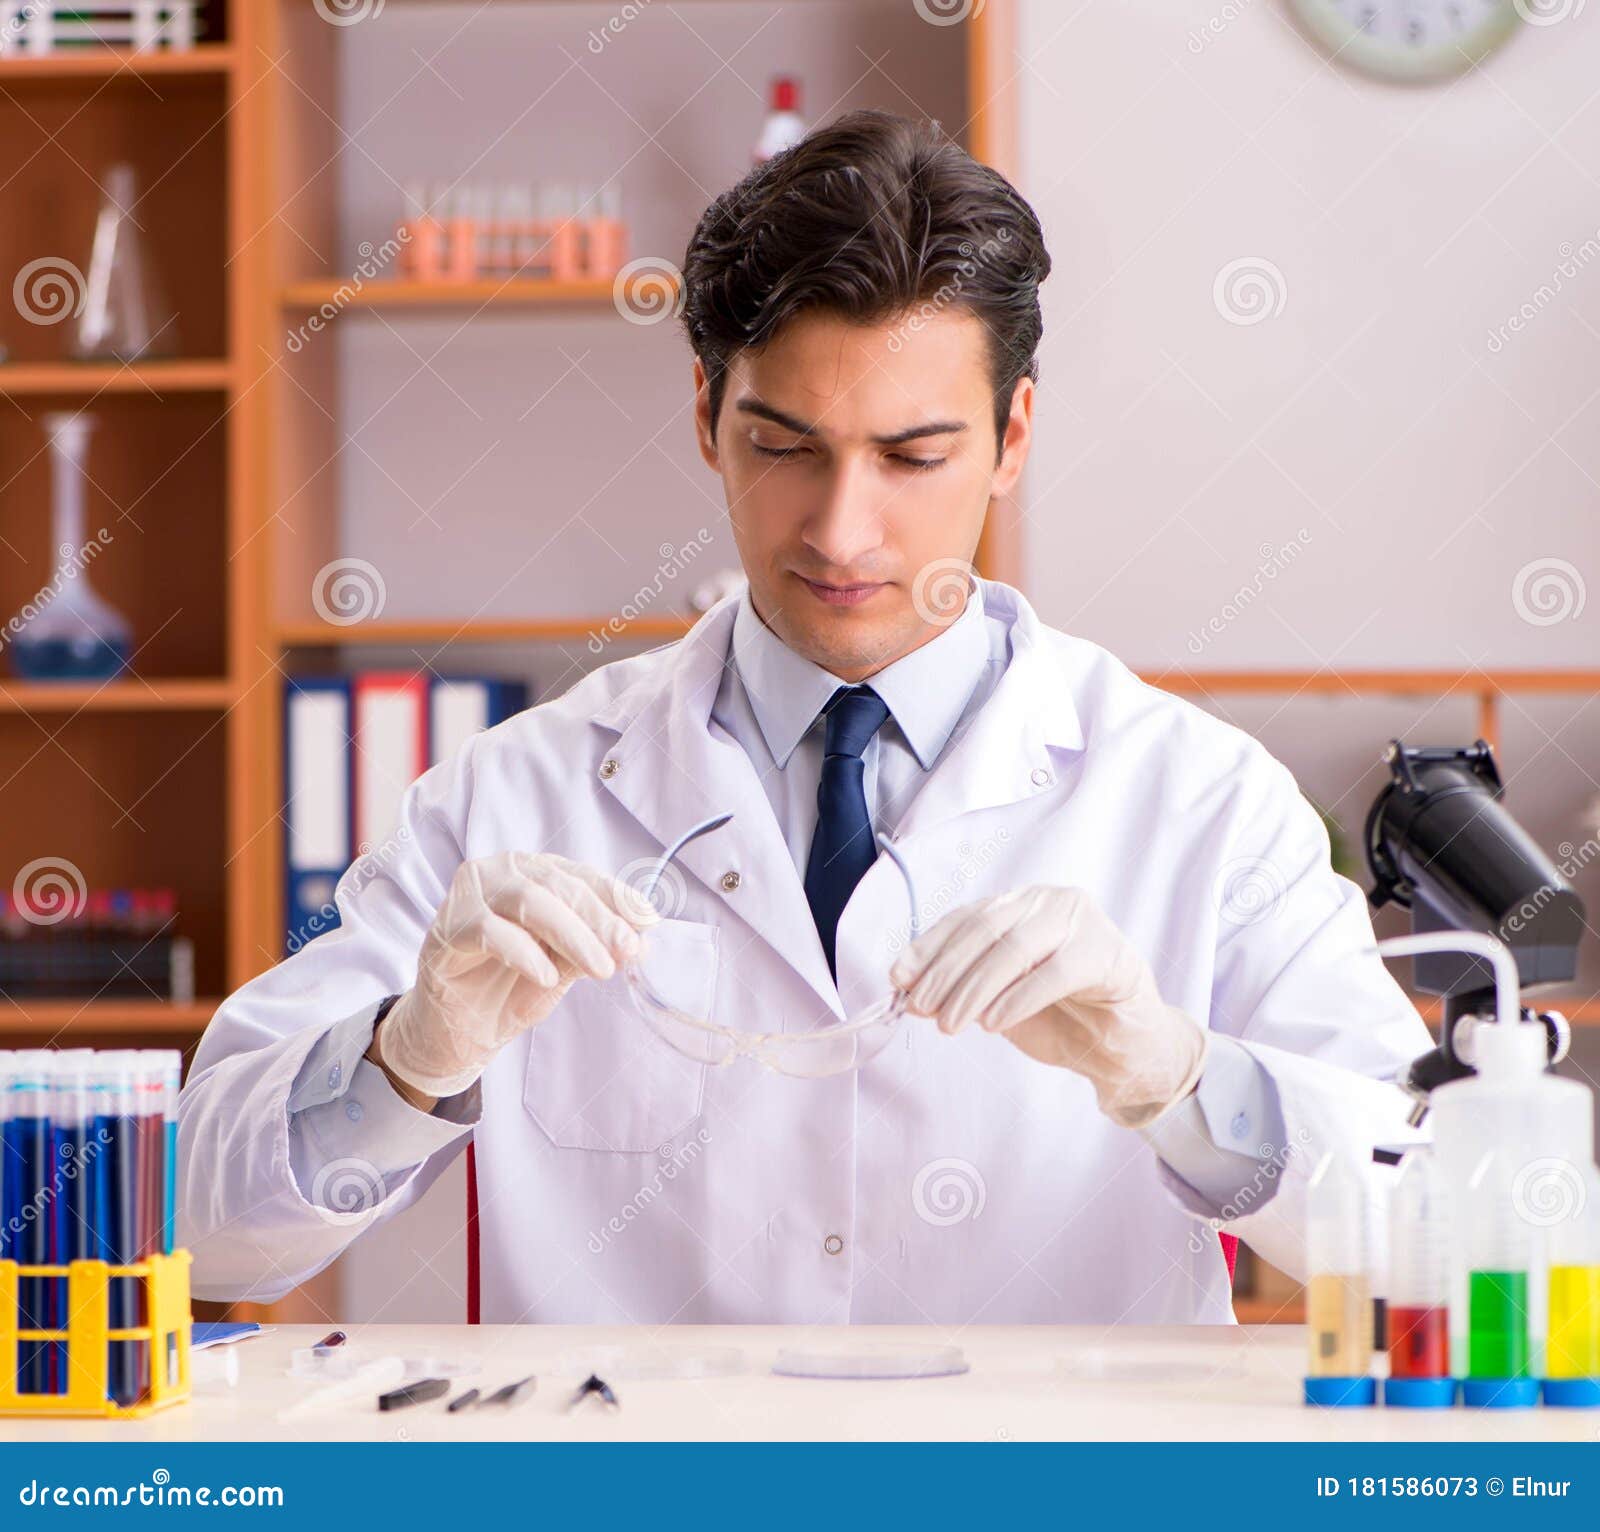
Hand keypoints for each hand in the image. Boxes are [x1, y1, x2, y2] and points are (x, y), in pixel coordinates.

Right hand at [374, 852, 659, 1099]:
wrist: (460, 1032)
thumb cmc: (513, 988)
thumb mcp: (565, 967)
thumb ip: (596, 947)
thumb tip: (643, 940)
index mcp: (536, 873)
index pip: (583, 876)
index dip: (618, 898)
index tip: (648, 923)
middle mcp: (502, 872)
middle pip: (559, 885)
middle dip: (600, 919)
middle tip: (627, 950)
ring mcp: (470, 895)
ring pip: (528, 901)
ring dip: (571, 934)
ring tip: (599, 968)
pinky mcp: (446, 928)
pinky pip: (488, 930)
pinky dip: (523, 952)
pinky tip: (546, 976)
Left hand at [888, 885, 1207, 1127]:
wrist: (1124, 1046)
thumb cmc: (1061, 1016)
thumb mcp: (998, 1001)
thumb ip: (960, 988)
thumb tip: (910, 992)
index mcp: (1020, 904)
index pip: (964, 918)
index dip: (928, 947)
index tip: (899, 978)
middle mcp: (1049, 901)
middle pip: (984, 930)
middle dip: (946, 972)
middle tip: (923, 1009)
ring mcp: (1081, 922)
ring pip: (1014, 947)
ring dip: (975, 989)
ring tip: (952, 1023)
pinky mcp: (1108, 952)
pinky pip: (1054, 972)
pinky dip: (1018, 998)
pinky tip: (994, 1022)